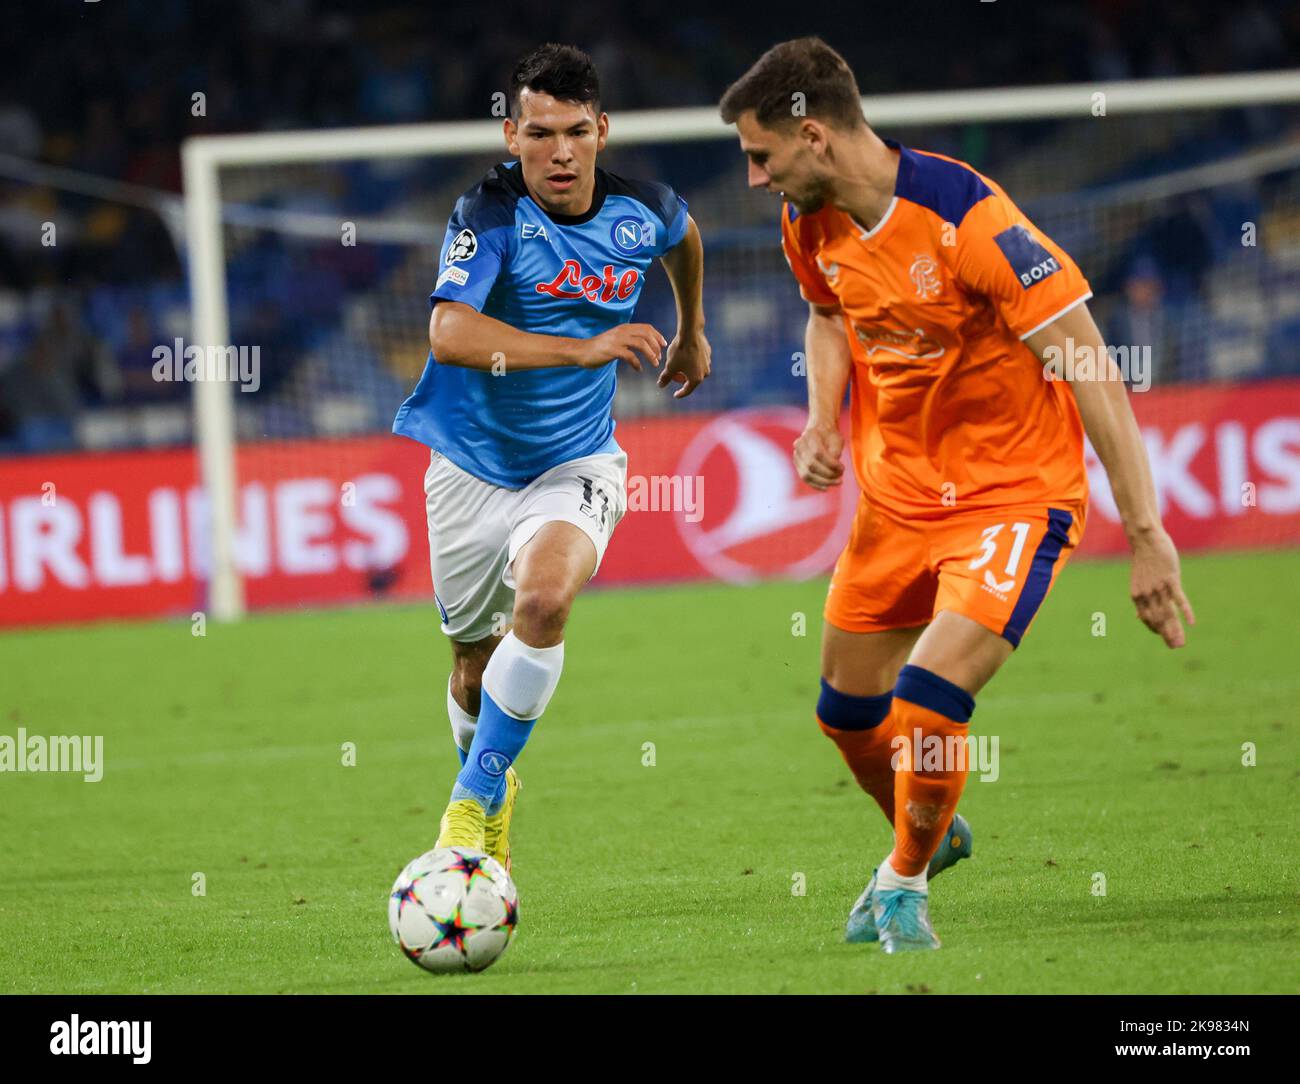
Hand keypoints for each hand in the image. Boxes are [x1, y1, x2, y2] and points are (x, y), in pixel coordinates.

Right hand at [576, 323, 664, 370]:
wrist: (582, 351)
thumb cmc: (600, 347)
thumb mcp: (616, 338)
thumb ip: (629, 339)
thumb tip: (644, 345)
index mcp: (625, 328)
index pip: (646, 327)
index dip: (657, 335)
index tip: (663, 344)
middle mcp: (622, 331)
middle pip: (646, 335)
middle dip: (656, 346)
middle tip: (659, 357)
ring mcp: (617, 340)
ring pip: (641, 344)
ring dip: (651, 355)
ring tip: (654, 363)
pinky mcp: (612, 351)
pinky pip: (630, 356)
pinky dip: (637, 364)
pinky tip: (638, 369)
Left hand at [657, 327, 710, 398]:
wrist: (690, 332)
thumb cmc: (680, 351)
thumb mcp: (670, 366)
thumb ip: (665, 378)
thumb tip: (660, 385)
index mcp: (696, 379)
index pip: (687, 390)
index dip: (679, 393)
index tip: (675, 395)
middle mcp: (705, 373)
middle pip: (691, 380)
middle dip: (681, 378)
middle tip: (671, 374)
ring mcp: (708, 363)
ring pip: (695, 370)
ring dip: (686, 370)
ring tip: (677, 363)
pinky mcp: (708, 354)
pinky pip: (698, 361)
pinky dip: (691, 361)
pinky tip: (684, 354)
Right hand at [793, 424, 843, 489]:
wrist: (819, 430)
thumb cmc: (830, 435)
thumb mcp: (837, 439)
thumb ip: (836, 452)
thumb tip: (834, 469)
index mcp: (809, 435)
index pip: (818, 453)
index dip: (831, 464)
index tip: (842, 468)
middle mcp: (799, 445)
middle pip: (811, 465)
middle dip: (828, 474)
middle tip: (840, 478)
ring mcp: (796, 455)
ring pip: (806, 474)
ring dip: (823, 481)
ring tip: (836, 482)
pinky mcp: (797, 465)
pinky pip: (805, 478)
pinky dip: (816, 484)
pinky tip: (826, 487)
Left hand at [1129, 528, 1195, 647]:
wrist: (1146, 541)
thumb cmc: (1144, 562)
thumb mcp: (1139, 583)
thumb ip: (1141, 601)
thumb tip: (1139, 618)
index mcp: (1137, 596)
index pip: (1147, 619)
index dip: (1156, 630)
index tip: (1165, 638)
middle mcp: (1146, 594)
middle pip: (1159, 619)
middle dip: (1167, 635)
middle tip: (1175, 647)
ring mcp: (1158, 587)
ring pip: (1169, 613)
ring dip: (1176, 629)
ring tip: (1181, 642)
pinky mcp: (1170, 579)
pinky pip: (1179, 599)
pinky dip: (1185, 611)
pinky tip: (1191, 623)